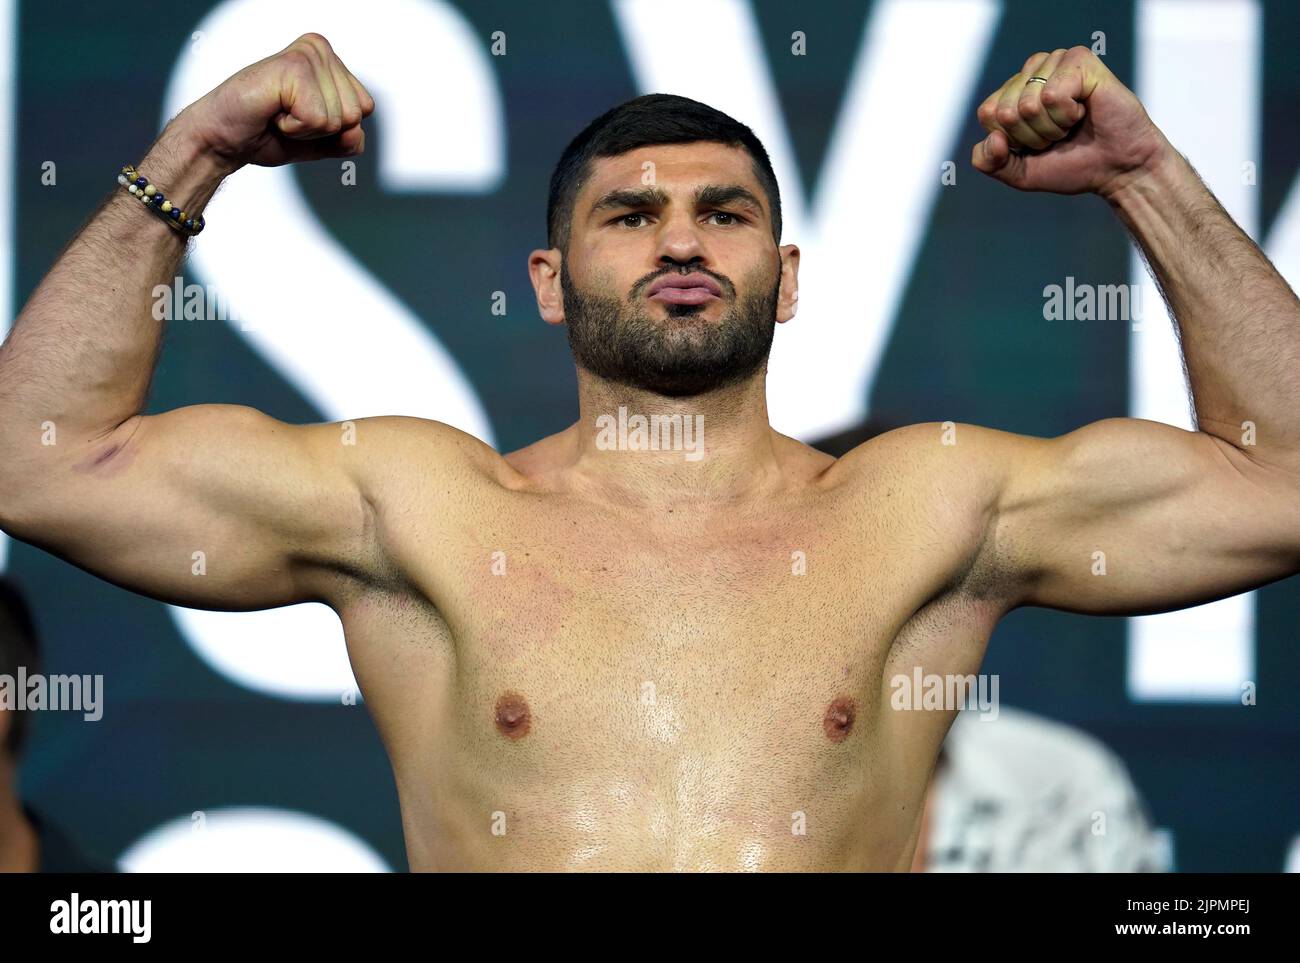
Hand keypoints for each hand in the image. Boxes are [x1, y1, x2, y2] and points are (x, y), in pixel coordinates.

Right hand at [173, 32, 374, 171]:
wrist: (224, 139)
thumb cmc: (268, 133)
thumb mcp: (322, 141)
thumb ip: (350, 138)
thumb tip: (356, 129)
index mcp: (330, 61)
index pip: (366, 110)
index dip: (335, 130)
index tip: (300, 117)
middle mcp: (320, 50)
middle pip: (357, 115)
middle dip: (322, 130)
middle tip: (286, 116)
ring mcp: (308, 55)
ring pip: (341, 119)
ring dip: (307, 129)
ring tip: (279, 112)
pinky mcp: (294, 67)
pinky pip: (319, 119)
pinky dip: (295, 128)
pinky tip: (273, 111)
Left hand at [971, 46, 1170, 196]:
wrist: (1116, 168)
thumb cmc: (1071, 165)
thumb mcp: (1019, 173)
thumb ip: (989, 162)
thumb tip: (993, 137)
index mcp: (1014, 91)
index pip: (988, 114)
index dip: (1012, 141)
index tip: (1039, 143)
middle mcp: (1032, 71)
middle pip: (1005, 111)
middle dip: (1032, 137)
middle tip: (1059, 135)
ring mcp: (1055, 61)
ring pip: (1028, 105)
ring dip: (1052, 127)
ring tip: (1072, 123)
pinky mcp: (1078, 59)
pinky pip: (1052, 96)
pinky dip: (1067, 115)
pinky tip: (1084, 110)